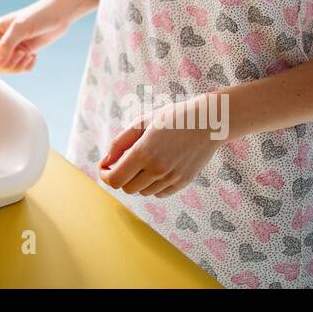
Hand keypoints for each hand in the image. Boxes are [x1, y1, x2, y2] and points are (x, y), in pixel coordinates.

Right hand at [0, 0, 72, 72]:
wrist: (59, 15)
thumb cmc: (38, 16)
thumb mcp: (20, 28)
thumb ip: (7, 46)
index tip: (13, 52)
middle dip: (10, 64)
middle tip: (22, 53)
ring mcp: (11, 48)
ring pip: (8, 69)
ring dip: (19, 65)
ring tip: (28, 54)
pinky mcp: (22, 54)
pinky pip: (19, 69)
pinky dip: (27, 66)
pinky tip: (33, 55)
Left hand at [98, 96, 221, 196]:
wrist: (207, 121)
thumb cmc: (171, 118)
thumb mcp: (141, 122)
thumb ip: (119, 143)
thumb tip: (105, 161)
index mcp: (144, 153)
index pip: (115, 180)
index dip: (105, 175)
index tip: (105, 167)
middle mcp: (158, 169)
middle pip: (127, 188)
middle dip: (121, 176)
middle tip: (123, 162)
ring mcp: (172, 178)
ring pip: (143, 192)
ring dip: (137, 180)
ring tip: (144, 161)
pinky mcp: (183, 182)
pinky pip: (159, 194)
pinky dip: (153, 185)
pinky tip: (157, 168)